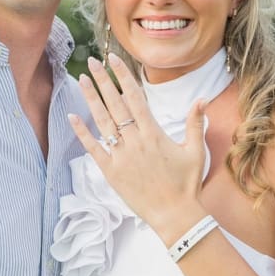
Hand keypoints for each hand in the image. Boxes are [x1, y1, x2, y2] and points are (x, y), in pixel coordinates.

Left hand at [69, 53, 207, 242]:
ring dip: (91, 99)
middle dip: (103, 80)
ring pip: (102, 122)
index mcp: (154, 133)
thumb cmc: (187, 184)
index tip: (114, 60)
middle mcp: (135, 141)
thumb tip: (201, 99)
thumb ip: (195, 123)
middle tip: (92, 61)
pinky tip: (73, 117)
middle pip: (115, 104)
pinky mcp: (111, 172)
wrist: (175, 215)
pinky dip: (82, 133)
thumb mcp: (195, 151)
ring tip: (82, 80)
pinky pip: (93, 149)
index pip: (135, 97)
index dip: (123, 76)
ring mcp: (121, 156)